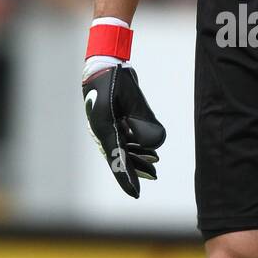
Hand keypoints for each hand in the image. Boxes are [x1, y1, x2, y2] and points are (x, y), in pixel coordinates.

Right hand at [83, 64, 165, 197]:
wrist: (104, 66)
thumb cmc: (116, 79)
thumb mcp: (133, 99)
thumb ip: (144, 121)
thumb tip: (156, 144)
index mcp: (103, 127)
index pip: (117, 158)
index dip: (127, 177)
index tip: (136, 192)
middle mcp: (101, 131)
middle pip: (119, 157)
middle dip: (135, 171)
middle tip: (154, 178)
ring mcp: (105, 128)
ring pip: (122, 150)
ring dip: (138, 159)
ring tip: (155, 167)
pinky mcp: (111, 123)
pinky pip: (123, 140)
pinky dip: (135, 147)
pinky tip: (148, 152)